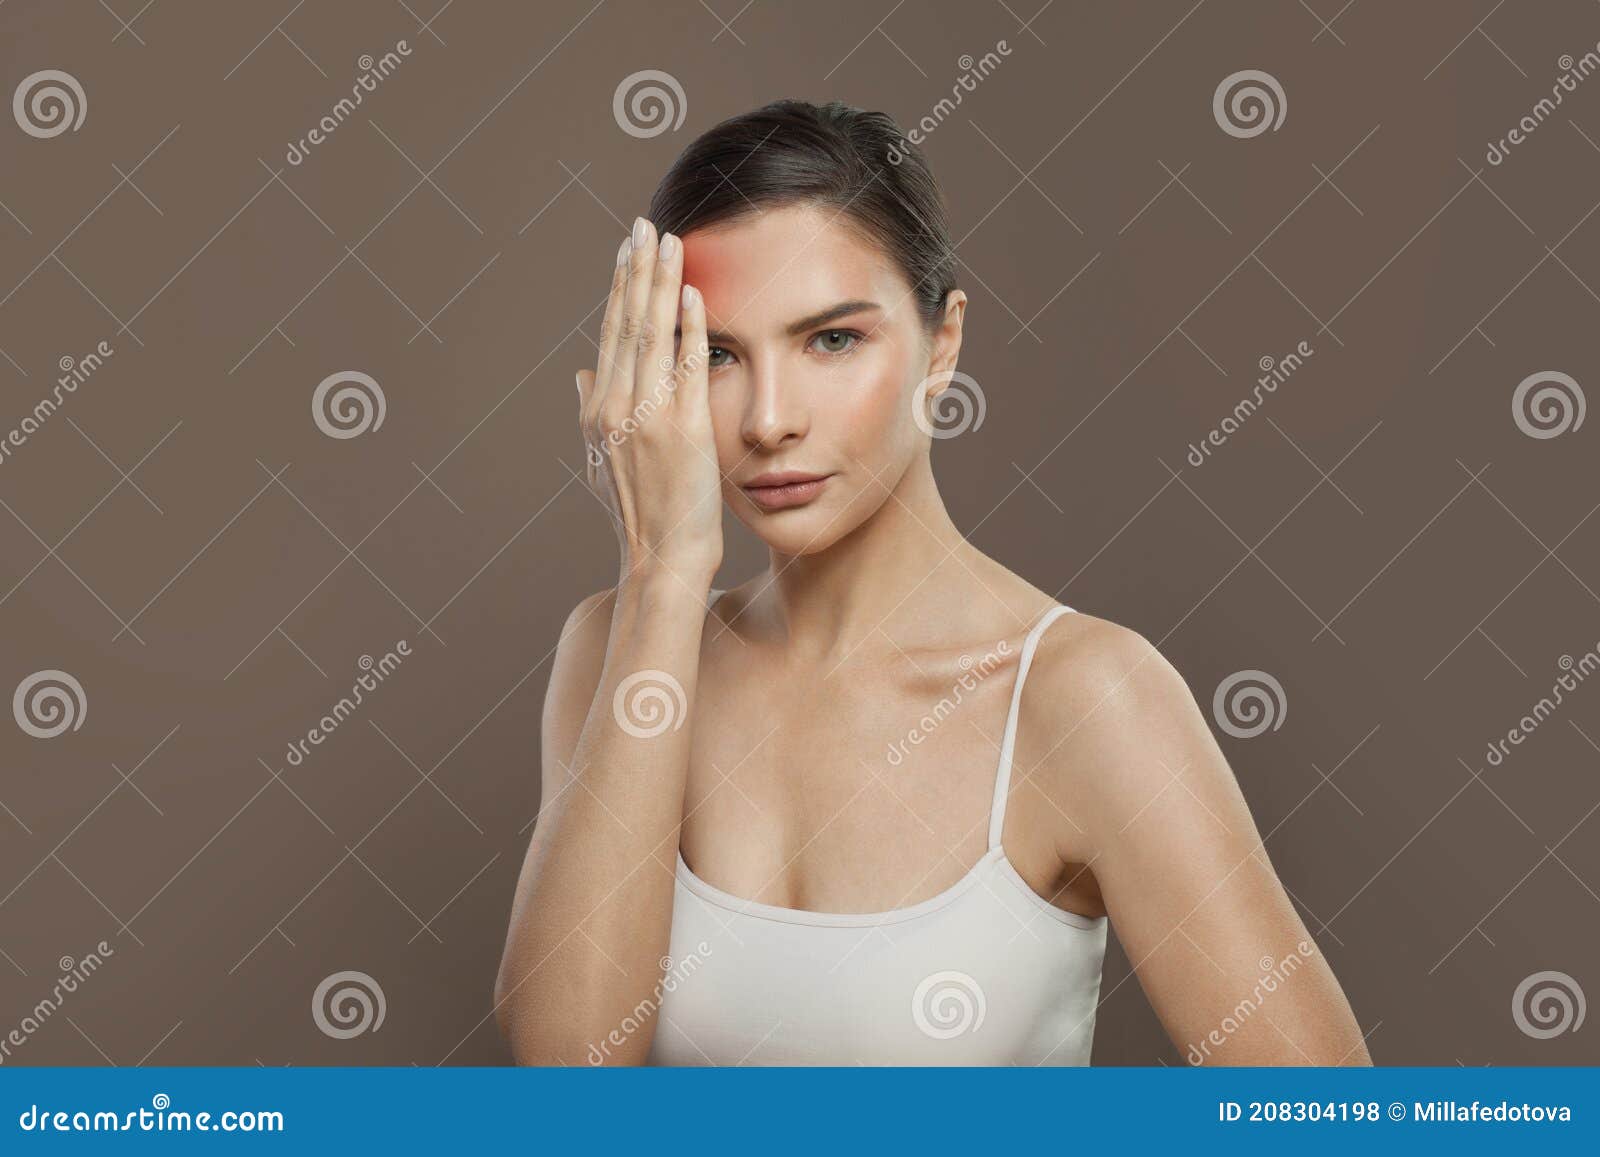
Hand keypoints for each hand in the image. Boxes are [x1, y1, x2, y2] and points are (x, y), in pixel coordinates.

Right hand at [577, 217, 722, 586]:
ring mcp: (647, 417)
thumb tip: (580, 374)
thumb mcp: (601, 463)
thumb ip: (590, 414)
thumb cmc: (639, 515)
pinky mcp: (682, 430)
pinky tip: (694, 294)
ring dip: (661, 284)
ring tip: (669, 241)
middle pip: (626, 323)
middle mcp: (615, 407)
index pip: (610, 335)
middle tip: (644, 225)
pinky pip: (686, 367)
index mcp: (596, 411)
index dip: (620, 288)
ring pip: (652, 335)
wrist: (661, 558)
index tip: (628, 250)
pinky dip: (689, 327)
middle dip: (636, 270)